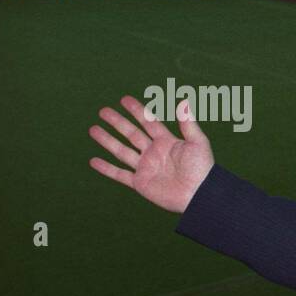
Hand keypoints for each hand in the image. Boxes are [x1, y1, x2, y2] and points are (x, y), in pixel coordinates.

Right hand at [89, 95, 213, 213]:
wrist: (198, 195)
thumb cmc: (202, 169)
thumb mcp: (198, 143)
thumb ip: (188, 124)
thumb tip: (183, 101)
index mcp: (167, 142)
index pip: (148, 122)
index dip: (137, 111)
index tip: (124, 99)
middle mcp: (154, 153)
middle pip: (132, 134)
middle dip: (117, 122)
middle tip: (103, 111)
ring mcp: (146, 168)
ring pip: (122, 151)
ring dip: (107, 140)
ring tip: (93, 129)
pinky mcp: (140, 183)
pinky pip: (119, 174)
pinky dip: (106, 168)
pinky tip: (93, 161)